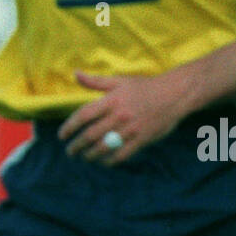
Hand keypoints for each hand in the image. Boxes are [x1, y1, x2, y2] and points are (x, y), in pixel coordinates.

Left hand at [58, 69, 186, 164]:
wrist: (174, 94)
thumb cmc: (144, 87)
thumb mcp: (120, 80)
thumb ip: (95, 81)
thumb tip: (75, 74)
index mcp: (111, 100)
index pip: (83, 115)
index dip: (69, 127)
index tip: (62, 136)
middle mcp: (119, 115)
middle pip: (90, 135)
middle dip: (76, 146)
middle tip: (70, 152)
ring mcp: (131, 128)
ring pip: (104, 147)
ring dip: (90, 155)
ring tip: (84, 157)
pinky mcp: (142, 139)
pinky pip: (121, 155)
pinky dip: (110, 161)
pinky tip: (103, 162)